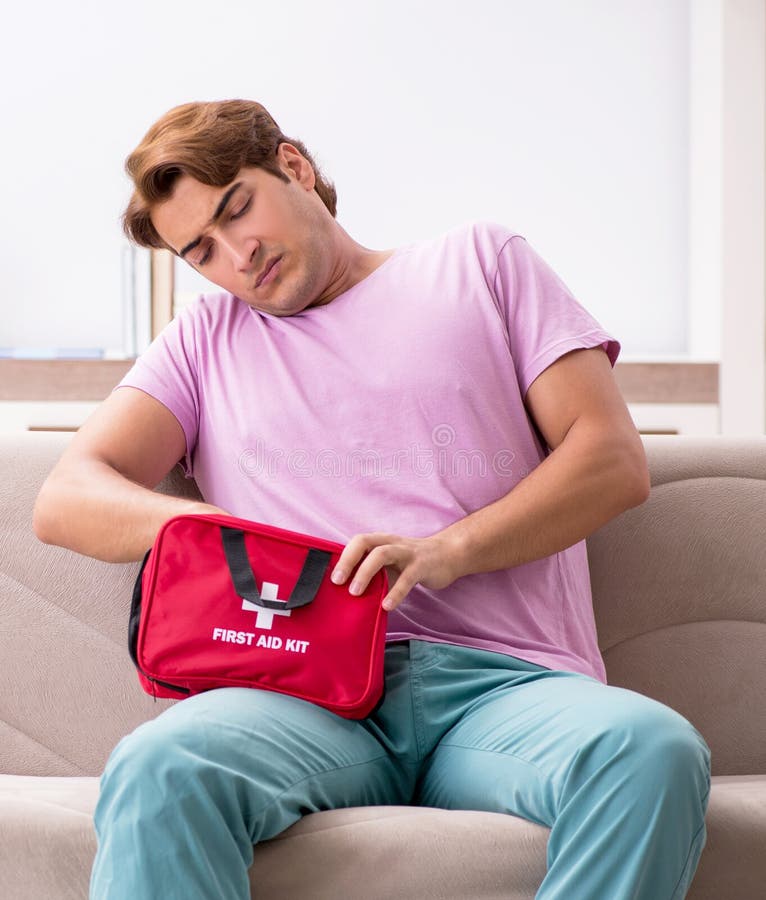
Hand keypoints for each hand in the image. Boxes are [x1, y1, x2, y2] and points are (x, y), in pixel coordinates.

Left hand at [330, 531, 462, 611]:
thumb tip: (348, 595)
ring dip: (365, 572)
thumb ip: (373, 574)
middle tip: (338, 582)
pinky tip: (387, 606)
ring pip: (382, 554)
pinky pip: (406, 578)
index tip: (332, 579)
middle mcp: (391, 543)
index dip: (343, 557)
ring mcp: (407, 552)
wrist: (449, 555)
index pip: (357, 542)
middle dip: (348, 561)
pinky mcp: (422, 565)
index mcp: (381, 541)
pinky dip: (395, 592)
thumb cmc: (413, 562)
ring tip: (355, 593)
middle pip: (365, 542)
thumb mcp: (391, 564)